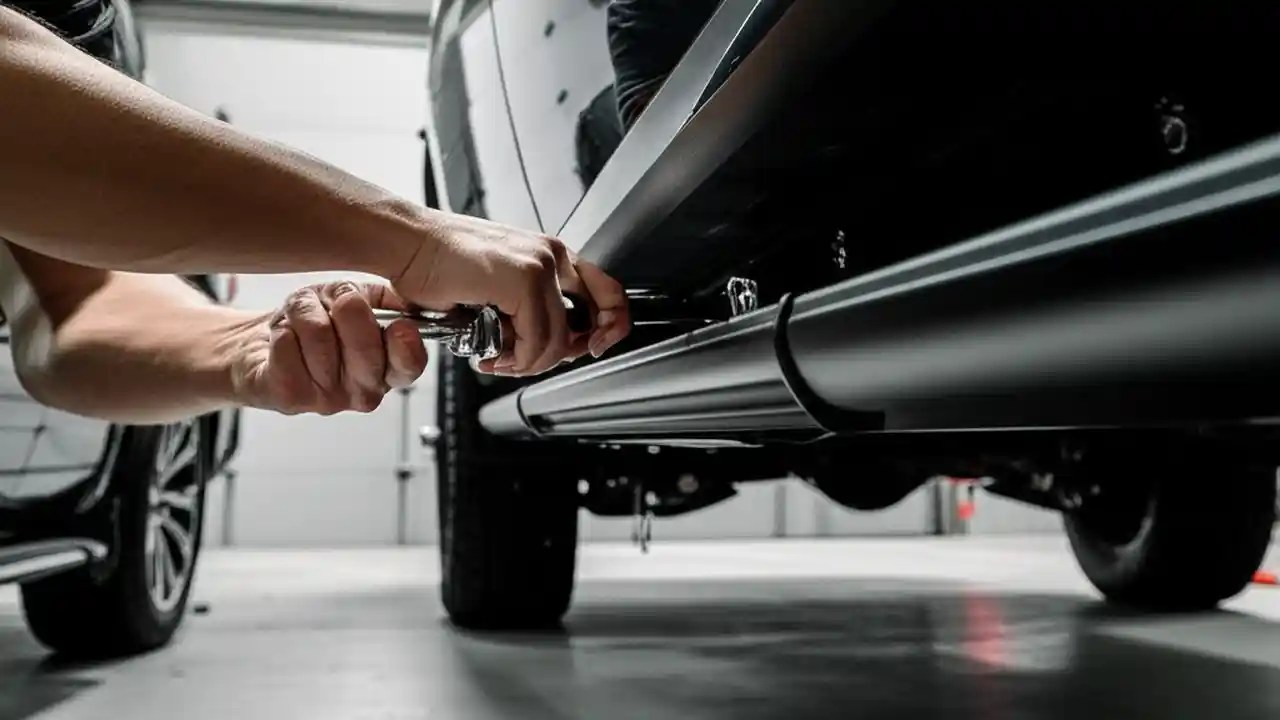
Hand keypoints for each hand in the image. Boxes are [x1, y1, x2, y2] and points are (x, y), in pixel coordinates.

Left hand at [231, 281, 427, 414]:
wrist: (263, 350)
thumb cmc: (314, 326)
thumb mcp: (356, 302)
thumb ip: (387, 302)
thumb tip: (405, 300)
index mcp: (388, 370)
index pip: (411, 362)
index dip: (406, 341)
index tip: (399, 325)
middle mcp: (364, 391)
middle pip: (364, 338)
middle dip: (346, 306)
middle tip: (334, 308)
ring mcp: (329, 399)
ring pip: (320, 332)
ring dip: (306, 312)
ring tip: (303, 322)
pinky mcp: (292, 397)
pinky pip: (287, 343)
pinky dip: (282, 328)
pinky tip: (285, 339)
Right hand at [392, 213, 630, 375]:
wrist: (408, 246)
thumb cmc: (441, 266)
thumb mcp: (498, 289)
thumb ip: (528, 310)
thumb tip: (549, 347)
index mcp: (549, 255)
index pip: (608, 291)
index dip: (611, 325)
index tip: (593, 346)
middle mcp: (550, 256)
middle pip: (591, 321)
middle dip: (561, 354)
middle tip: (525, 361)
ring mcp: (538, 265)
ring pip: (557, 340)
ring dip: (527, 363)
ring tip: (498, 360)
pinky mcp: (521, 279)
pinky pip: (534, 339)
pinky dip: (515, 358)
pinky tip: (490, 354)